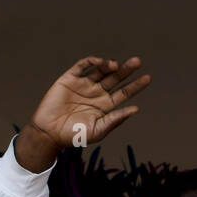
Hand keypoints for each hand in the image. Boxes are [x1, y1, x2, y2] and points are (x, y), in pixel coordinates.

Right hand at [15, 56, 150, 170]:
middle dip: (126, 70)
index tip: (147, 78)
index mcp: (105, 106)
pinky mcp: (70, 79)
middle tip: (137, 62)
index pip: (124, 93)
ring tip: (116, 65)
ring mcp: (83, 85)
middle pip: (115, 78)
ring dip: (110, 65)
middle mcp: (96, 93)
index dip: (135, 86)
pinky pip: (82, 66)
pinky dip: (91, 61)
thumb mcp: (98, 130)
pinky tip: (100, 61)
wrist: (49, 132)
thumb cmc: (74, 136)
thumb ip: (115, 119)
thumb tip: (135, 109)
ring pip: (101, 70)